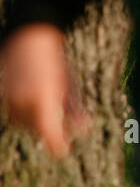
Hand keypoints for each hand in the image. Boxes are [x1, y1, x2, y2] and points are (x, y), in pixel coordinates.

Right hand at [0, 25, 89, 157]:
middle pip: (37, 128)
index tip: (63, 150)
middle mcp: (23, 99)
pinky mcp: (3, 95)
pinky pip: (15, 114)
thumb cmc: (54, 60)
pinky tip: (32, 97)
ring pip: (23, 123)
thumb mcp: (69, 83)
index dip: (56, 144)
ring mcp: (10, 98)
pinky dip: (25, 112)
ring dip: (35, 119)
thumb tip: (85, 130)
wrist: (29, 37)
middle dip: (48, 126)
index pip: (48, 131)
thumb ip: (75, 108)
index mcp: (43, 96)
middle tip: (58, 113)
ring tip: (44, 97)